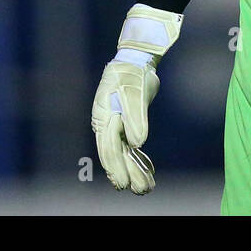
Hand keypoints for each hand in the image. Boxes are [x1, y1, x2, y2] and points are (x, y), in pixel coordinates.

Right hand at [90, 3, 182, 192]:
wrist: (135, 60)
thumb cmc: (133, 73)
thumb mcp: (135, 92)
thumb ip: (136, 117)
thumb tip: (136, 143)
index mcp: (103, 117)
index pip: (109, 148)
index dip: (116, 168)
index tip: (124, 184)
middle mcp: (106, 124)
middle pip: (115, 155)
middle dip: (127, 174)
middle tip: (142, 191)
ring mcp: (114, 125)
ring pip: (122, 153)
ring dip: (134, 170)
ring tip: (147, 187)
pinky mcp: (125, 124)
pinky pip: (128, 147)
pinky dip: (138, 159)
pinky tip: (147, 170)